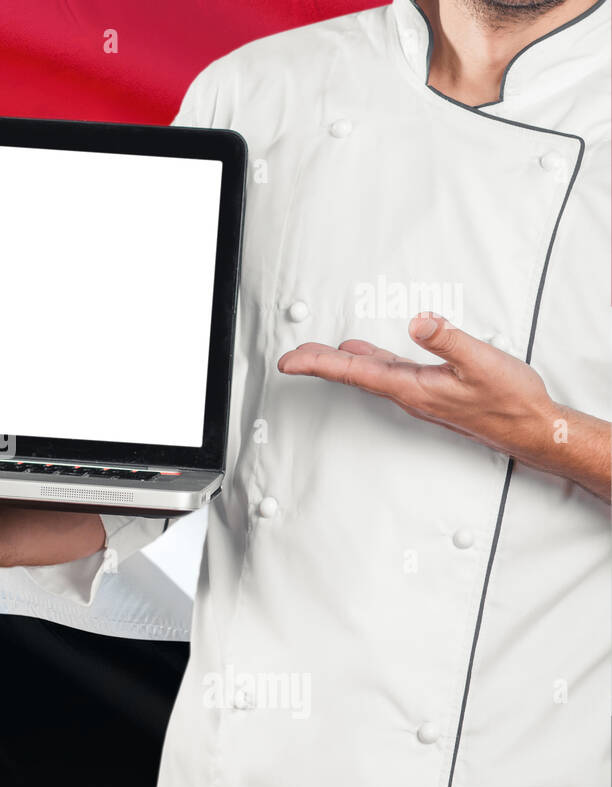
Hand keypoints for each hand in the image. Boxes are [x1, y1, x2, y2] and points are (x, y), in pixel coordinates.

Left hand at [278, 312, 610, 501]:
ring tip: (316, 352)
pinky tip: (364, 353)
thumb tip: (419, 322)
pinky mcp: (430, 389)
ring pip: (369, 373)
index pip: (353, 372)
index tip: (290, 361)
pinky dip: (369, 360)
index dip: (318, 364)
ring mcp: (418, 392)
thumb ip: (448, 340)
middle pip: (353, 374)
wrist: (532, 428)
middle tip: (292, 356)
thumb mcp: (481, 363)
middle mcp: (409, 392)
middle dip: (319, 363)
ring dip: (340, 362)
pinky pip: (389, 372)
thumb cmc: (510, 401)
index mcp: (411, 387)